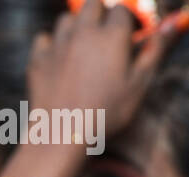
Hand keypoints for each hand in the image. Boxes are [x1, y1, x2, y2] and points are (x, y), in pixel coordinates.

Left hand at [27, 0, 166, 143]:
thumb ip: (153, 53)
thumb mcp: (138, 86)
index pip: (122, 11)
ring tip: (82, 48)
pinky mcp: (38, 61)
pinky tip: (58, 60)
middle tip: (105, 38)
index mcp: (112, 35)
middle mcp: (84, 32)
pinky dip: (50, 46)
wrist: (62, 138)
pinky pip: (43, 39)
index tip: (129, 38)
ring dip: (76, 28)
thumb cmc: (105, 115)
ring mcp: (58, 45)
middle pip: (93, 5)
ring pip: (67, 19)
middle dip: (101, 16)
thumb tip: (165, 30)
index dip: (127, 23)